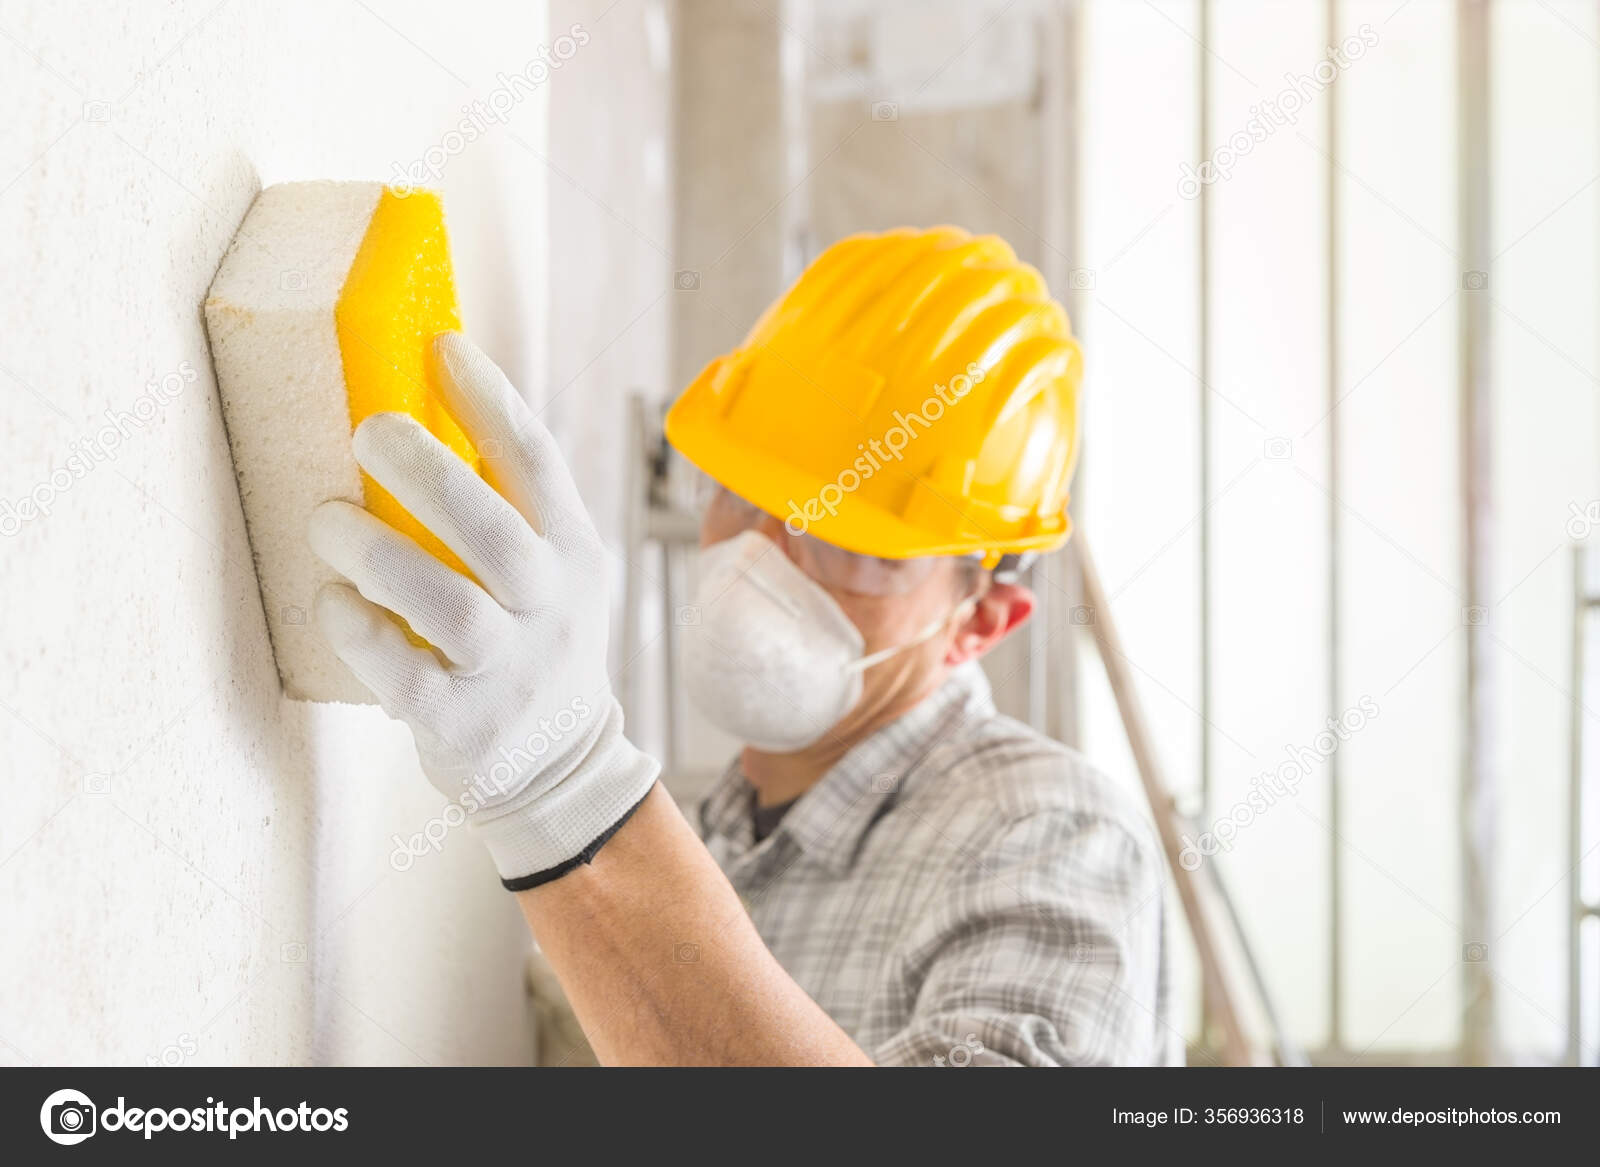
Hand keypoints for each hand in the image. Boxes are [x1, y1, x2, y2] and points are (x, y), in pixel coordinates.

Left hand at [307, 332, 657, 886]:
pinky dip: (359, 627)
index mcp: (573, 555)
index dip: (490, 400)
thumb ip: (507, 513)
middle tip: (366, 429)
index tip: (442, 349)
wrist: (557, 766)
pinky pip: (402, 669)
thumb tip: (421, 415)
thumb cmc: (531, 646)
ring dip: (376, 550)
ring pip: (447, 602)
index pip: (539, 463)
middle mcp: (552, 608)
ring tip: (327, 518)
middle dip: (425, 469)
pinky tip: (334, 601)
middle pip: (493, 528)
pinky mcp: (462, 721)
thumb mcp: (550, 576)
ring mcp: (510, 669)